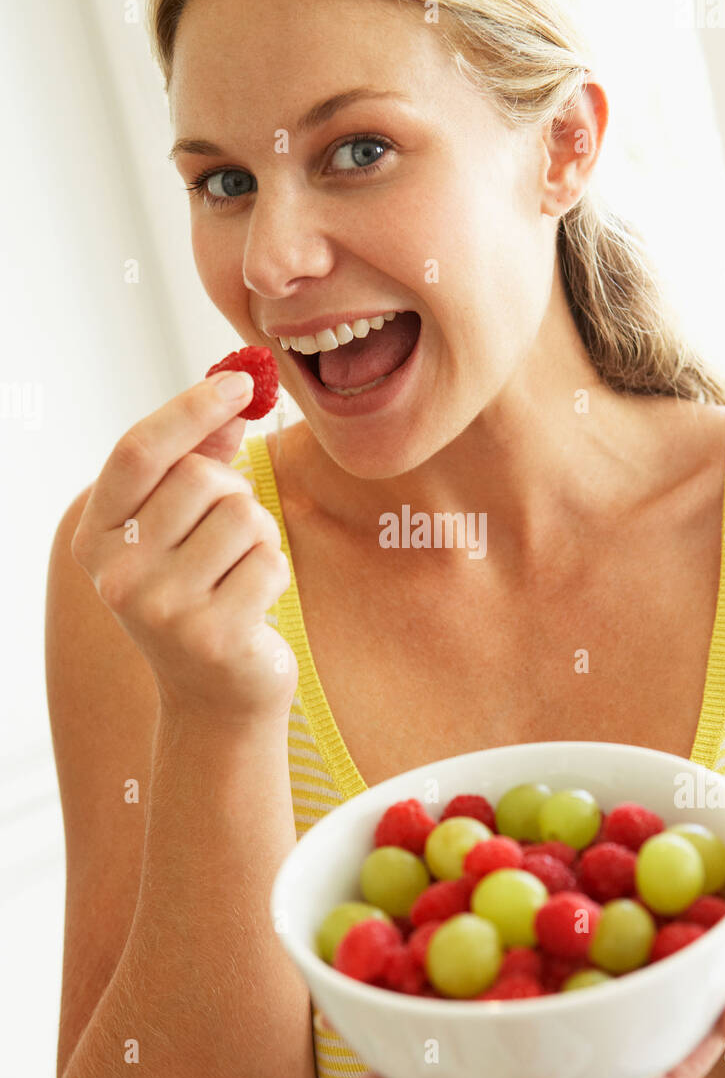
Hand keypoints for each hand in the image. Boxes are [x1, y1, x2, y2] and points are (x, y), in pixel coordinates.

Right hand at [71, 372, 297, 726]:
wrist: (214, 696)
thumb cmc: (200, 594)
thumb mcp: (182, 527)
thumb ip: (199, 458)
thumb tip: (232, 386)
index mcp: (97, 535)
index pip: (139, 451)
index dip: (190, 408)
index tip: (240, 381)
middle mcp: (115, 573)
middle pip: (203, 479)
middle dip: (235, 494)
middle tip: (229, 538)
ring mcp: (160, 609)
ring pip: (245, 516)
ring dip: (260, 537)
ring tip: (239, 573)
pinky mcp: (211, 636)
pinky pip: (270, 561)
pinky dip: (275, 574)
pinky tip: (254, 604)